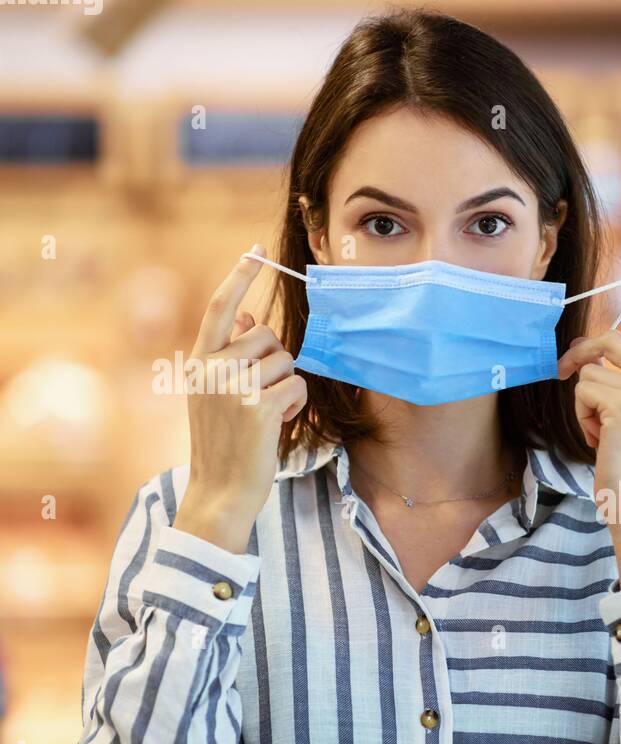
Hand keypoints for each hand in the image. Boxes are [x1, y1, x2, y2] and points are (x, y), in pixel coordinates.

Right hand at [172, 246, 307, 553]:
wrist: (219, 490)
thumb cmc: (223, 441)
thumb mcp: (212, 393)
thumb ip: (227, 354)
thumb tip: (245, 315)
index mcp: (198, 361)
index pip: (219, 308)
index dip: (240, 277)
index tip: (257, 252)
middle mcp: (211, 369)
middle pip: (267, 335)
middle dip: (276, 361)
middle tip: (261, 394)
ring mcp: (233, 388)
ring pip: (286, 361)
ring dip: (287, 386)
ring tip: (266, 413)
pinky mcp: (258, 407)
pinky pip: (298, 386)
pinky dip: (296, 404)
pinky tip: (278, 423)